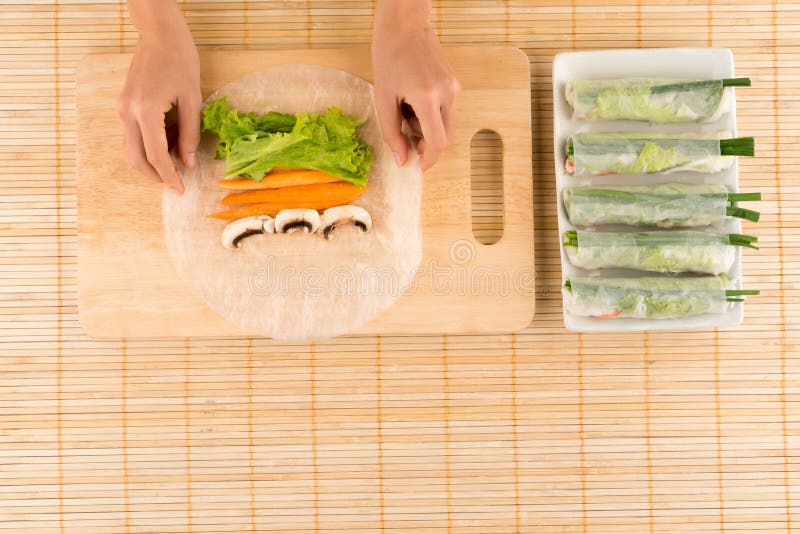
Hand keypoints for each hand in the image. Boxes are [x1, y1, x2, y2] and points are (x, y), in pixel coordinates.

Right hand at [116, 3, 200, 192]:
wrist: (159, 34)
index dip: (169, 177)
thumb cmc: (180, 61)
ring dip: (153, 160)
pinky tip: (171, 139)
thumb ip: (190, 134)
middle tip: (177, 183)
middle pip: (136, 158)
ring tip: (178, 156)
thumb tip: (189, 163)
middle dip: (155, 175)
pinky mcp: (123, 105)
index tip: (181, 191)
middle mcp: (127, 112)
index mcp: (146, 110)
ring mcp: (122, 108)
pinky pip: (134, 134)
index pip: (156, 155)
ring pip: (132, 148)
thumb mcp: (193, 99)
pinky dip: (150, 144)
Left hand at [371, 1, 459, 171]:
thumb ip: (392, 132)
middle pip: (446, 138)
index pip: (437, 143)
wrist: (404, 25)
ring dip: (428, 129)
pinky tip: (414, 101)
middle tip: (406, 139)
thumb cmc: (388, 56)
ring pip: (447, 125)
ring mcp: (454, 87)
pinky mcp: (454, 83)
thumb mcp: (383, 98)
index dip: (428, 160)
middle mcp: (447, 93)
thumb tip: (402, 160)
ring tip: (406, 112)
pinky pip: (446, 110)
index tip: (417, 167)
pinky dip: (431, 115)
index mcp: (427, 96)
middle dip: (427, 145)